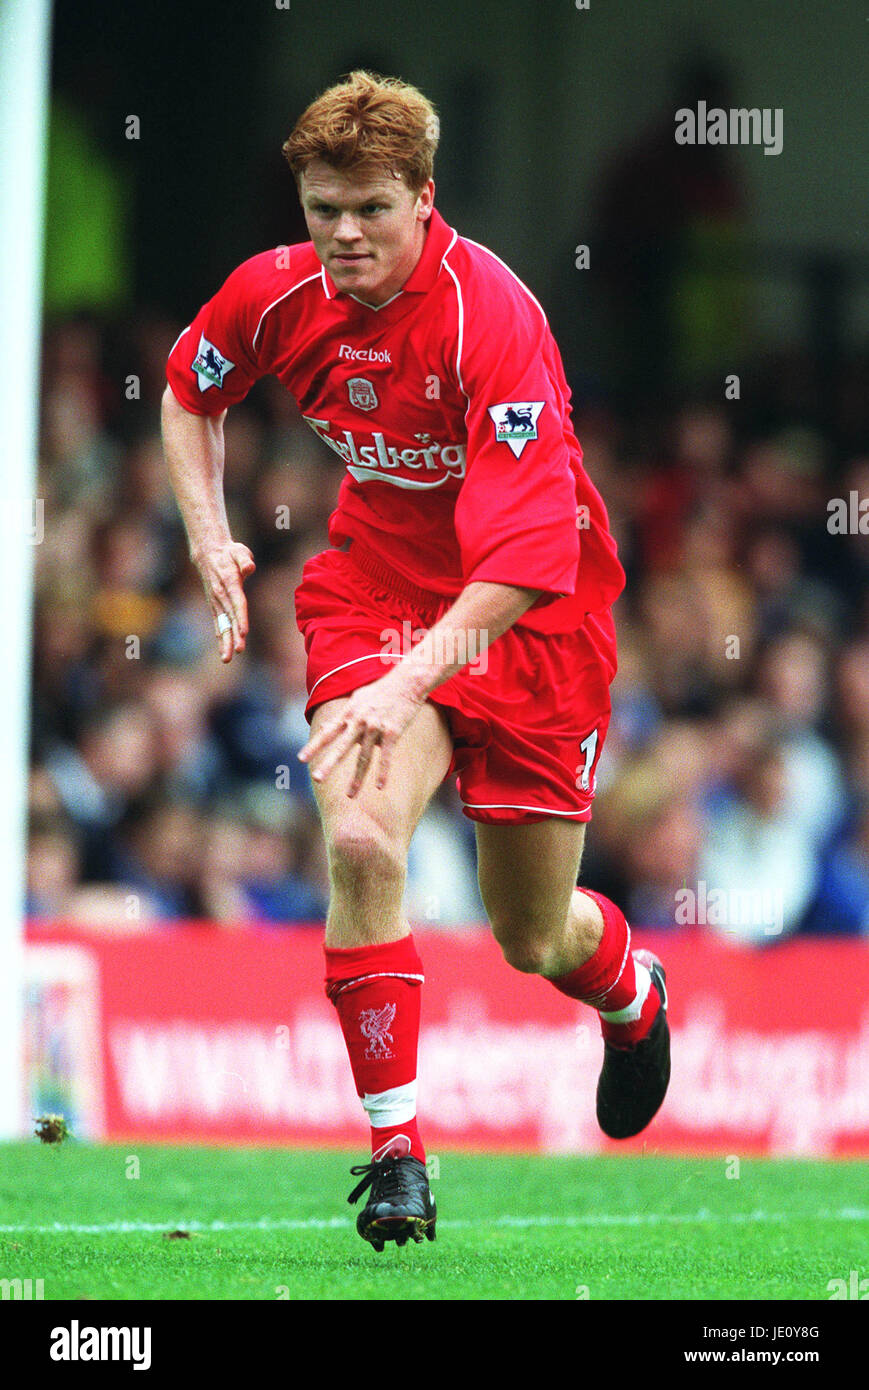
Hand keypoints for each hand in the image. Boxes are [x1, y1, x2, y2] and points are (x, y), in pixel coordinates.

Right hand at [192, 539, 255, 662]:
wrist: (208, 553)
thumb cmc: (229, 553)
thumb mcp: (239, 551)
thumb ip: (244, 560)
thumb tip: (249, 567)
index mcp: (229, 583)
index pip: (237, 602)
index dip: (241, 617)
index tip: (244, 632)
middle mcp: (221, 595)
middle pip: (230, 618)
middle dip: (234, 635)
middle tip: (239, 650)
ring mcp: (216, 602)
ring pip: (222, 624)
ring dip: (225, 642)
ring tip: (227, 659)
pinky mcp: (214, 607)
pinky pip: (218, 624)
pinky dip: (220, 638)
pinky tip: (224, 652)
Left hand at [298, 671, 424, 797]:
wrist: (408, 682)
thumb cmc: (382, 690)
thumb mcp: (358, 698)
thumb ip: (344, 715)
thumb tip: (328, 727)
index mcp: (349, 713)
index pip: (327, 732)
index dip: (314, 746)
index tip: (301, 759)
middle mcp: (359, 721)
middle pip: (341, 747)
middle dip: (329, 763)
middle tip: (317, 779)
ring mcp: (376, 727)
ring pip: (364, 758)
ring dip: (357, 779)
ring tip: (350, 796)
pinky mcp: (393, 732)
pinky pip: (386, 757)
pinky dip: (383, 772)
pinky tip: (380, 787)